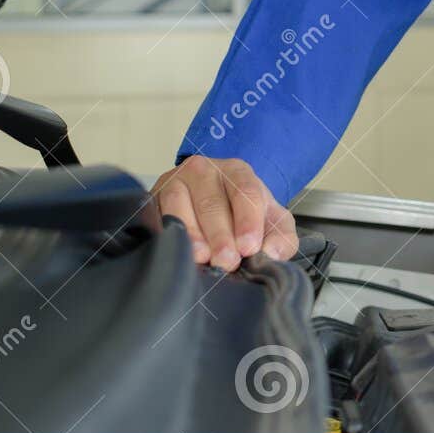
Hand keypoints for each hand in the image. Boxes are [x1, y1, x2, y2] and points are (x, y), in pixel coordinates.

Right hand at [147, 155, 297, 270]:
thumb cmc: (243, 213)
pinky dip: (165, 234)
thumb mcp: (271, 220)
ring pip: (180, 206)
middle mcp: (203, 171)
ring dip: (192, 235)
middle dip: (220, 235)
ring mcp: (173, 182)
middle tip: (227, 261)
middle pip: (211, 202)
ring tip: (203, 258)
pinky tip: (176, 252)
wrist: (209, 202)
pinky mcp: (151, 199)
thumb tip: (273, 254)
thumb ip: (282, 236)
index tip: (250, 246)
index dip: (247, 220)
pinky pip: (156, 215)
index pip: (245, 191)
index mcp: (237, 171)